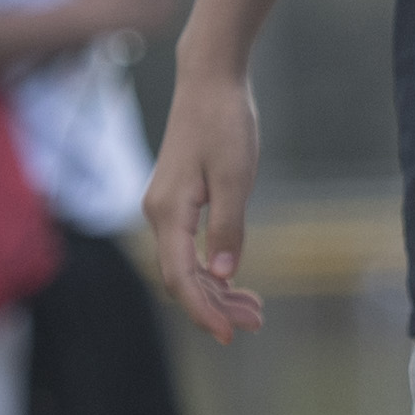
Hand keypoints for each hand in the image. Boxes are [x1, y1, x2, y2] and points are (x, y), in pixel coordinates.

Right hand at [144, 66, 266, 340]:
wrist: (209, 79)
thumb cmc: (224, 122)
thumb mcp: (235, 177)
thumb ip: (228, 227)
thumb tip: (223, 274)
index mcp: (168, 212)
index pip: (181, 277)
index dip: (204, 310)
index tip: (230, 335)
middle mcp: (158, 214)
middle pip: (181, 277)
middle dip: (215, 306)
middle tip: (256, 323)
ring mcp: (165, 207)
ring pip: (185, 265)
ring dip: (217, 290)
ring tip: (253, 310)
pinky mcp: (177, 200)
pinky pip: (188, 247)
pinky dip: (211, 268)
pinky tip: (235, 280)